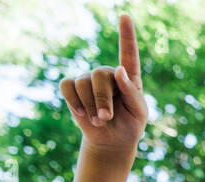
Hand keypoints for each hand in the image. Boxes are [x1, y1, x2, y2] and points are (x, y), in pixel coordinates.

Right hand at [58, 14, 146, 155]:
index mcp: (128, 77)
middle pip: (99, 75)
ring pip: (83, 82)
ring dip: (90, 105)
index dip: (126, 35)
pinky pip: (67, 86)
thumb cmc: (130, 125)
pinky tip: (82, 113)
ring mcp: (89, 79)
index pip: (128, 53)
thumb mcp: (138, 112)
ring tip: (99, 120)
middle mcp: (108, 74)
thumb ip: (131, 92)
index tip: (125, 17)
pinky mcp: (73, 88)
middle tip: (107, 118)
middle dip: (102, 100)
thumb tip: (118, 70)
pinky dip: (74, 101)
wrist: (112, 140)